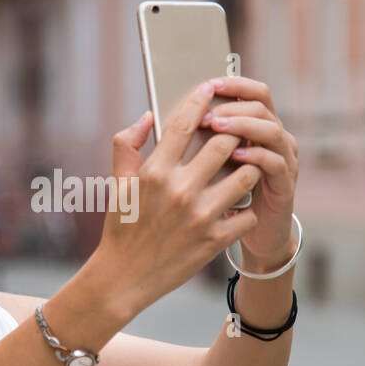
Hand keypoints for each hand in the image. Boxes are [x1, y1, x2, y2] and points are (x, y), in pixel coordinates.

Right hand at [89, 80, 262, 316]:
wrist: (124, 279)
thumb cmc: (120, 228)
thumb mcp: (116, 185)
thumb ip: (126, 146)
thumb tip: (147, 116)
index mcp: (155, 172)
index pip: (183, 122)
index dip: (201, 99)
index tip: (211, 87)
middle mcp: (179, 190)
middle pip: (225, 143)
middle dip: (234, 133)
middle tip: (237, 132)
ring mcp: (200, 216)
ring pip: (246, 174)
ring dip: (248, 168)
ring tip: (243, 168)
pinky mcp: (214, 240)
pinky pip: (247, 213)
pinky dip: (246, 208)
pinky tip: (238, 206)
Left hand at [200, 76, 298, 270]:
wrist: (254, 236)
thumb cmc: (224, 199)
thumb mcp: (205, 166)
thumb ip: (187, 141)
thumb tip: (150, 118)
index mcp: (256, 128)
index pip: (252, 93)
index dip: (234, 84)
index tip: (208, 85)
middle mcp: (274, 138)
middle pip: (262, 105)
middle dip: (233, 105)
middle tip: (206, 113)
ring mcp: (283, 159)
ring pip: (271, 130)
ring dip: (243, 125)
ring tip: (217, 126)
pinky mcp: (284, 184)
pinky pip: (275, 162)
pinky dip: (256, 156)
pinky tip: (236, 156)